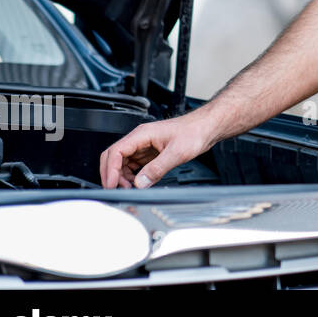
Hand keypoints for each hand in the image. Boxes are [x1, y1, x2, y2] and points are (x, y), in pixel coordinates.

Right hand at [99, 110, 218, 188]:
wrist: (207, 127)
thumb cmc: (195, 131)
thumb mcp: (177, 152)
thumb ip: (157, 169)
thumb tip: (140, 183)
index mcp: (142, 134)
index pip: (116, 152)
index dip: (110, 170)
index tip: (111, 185)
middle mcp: (141, 139)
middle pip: (115, 157)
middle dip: (112, 174)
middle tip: (117, 190)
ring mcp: (145, 145)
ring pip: (124, 162)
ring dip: (123, 176)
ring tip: (130, 188)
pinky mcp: (151, 152)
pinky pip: (136, 165)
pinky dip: (134, 175)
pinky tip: (140, 183)